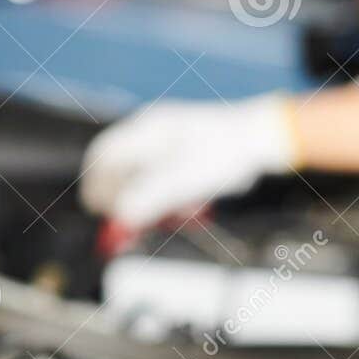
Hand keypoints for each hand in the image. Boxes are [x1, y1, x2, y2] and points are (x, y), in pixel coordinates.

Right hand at [80, 96, 295, 229]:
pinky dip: (165, 203)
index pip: (102, 157)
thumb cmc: (226, 152)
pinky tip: (185, 209)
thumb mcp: (184, 178)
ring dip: (148, 206)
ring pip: (136, 184)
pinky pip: (157, 187)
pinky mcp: (175, 162)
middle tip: (137, 226)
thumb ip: (149, 197)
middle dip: (125, 202)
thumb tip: (120, 217)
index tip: (105, 214)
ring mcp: (161, 148)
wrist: (260, 139)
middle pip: (116, 174)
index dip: (97, 187)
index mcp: (145, 131)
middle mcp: (148, 137)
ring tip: (174, 215)